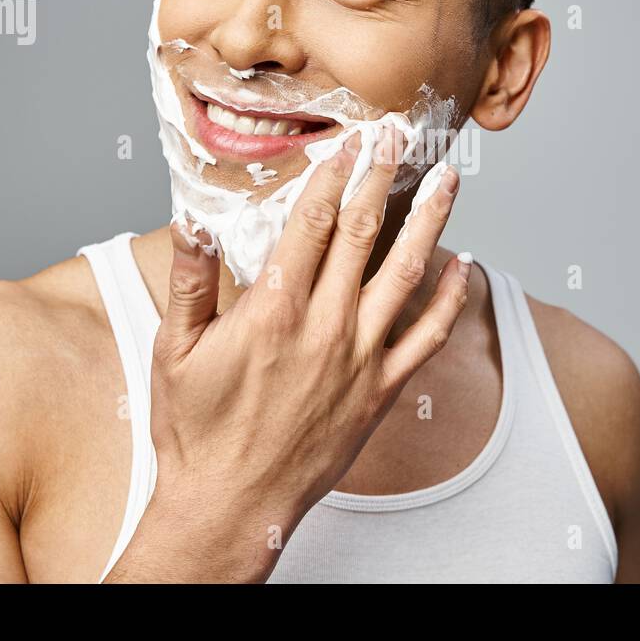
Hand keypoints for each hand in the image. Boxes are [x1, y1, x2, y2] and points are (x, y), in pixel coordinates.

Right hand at [137, 125, 466, 579]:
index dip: (332, 175)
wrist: (232, 506)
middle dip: (382, 175)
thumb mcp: (174, 350)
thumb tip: (193, 218)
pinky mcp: (382, 390)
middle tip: (399, 134)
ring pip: (408, 273)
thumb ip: (189, 279)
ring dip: (432, 220)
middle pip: (363, 232)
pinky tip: (465, 265)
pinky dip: (452, 298)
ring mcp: (361, 358)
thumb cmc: (196, 432)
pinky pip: (429, 336)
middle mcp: (326, 327)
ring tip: (450, 178)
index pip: (311, 223)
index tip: (348, 141)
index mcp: (274, 310)